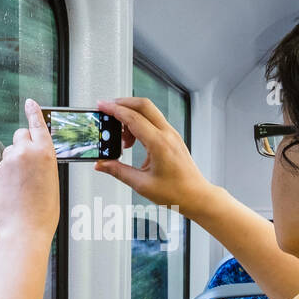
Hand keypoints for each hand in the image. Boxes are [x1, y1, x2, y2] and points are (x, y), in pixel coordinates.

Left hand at [0, 99, 59, 243]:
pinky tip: (12, 190)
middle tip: (26, 160)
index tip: (30, 102)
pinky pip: (1, 166)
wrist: (24, 228)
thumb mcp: (52, 181)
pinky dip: (5, 174)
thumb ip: (43, 163)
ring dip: (13, 160)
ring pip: (9, 151)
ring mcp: (8, 161)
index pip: (38, 124)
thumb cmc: (42, 212)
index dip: (34, 112)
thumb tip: (34, 160)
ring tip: (20, 183)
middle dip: (22, 143)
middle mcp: (25, 152)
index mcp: (45, 153)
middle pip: (20, 135)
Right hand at [93, 97, 216, 215]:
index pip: (133, 118)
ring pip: (149, 111)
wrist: (196, 196)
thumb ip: (118, 171)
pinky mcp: (172, 137)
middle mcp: (167, 134)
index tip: (102, 106)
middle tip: (107, 109)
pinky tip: (133, 141)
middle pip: (143, 105)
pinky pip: (154, 121)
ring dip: (131, 116)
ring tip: (122, 138)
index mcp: (159, 144)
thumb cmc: (176, 192)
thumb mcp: (141, 184)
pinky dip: (140, 123)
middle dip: (123, 103)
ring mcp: (172, 134)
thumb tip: (101, 164)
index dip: (114, 110)